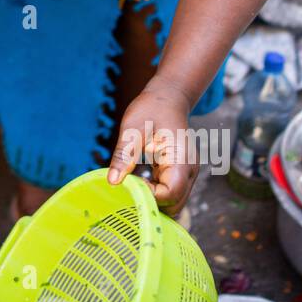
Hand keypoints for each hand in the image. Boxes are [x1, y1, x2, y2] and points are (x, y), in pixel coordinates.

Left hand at [107, 83, 200, 215]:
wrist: (167, 97)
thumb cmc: (152, 107)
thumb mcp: (133, 128)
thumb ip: (124, 155)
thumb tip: (112, 181)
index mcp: (182, 159)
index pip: (171, 193)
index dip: (150, 196)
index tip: (129, 185)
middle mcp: (189, 171)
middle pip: (175, 205)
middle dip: (152, 204)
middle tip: (127, 192)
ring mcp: (186, 173)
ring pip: (173, 203)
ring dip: (153, 202)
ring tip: (130, 188)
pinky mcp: (178, 173)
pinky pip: (168, 193)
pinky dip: (153, 195)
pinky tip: (136, 184)